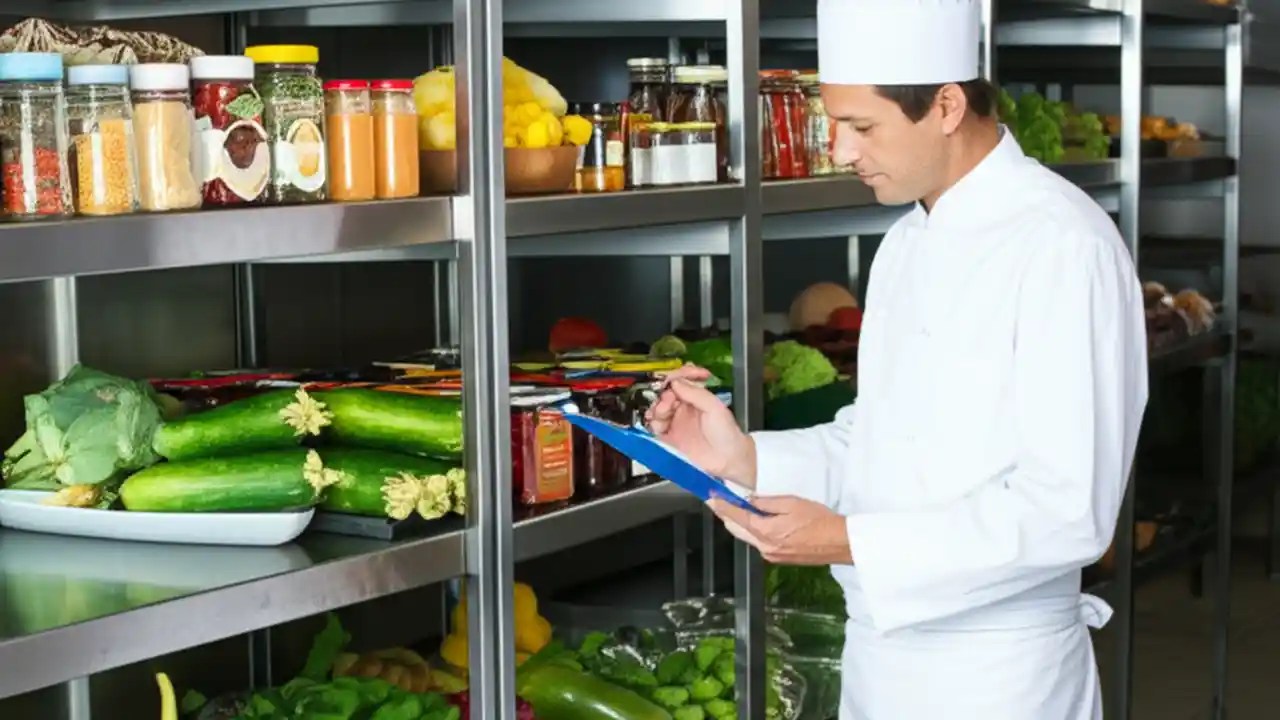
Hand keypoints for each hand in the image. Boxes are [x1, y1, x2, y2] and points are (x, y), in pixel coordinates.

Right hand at [645, 364, 755, 487]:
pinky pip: (654, 428)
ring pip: (657, 409)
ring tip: (663, 413)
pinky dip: (652, 424)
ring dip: (657, 409)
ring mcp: (675, 423)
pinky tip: (658, 425)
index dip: (674, 378)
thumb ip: (695, 393)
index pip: (680, 381)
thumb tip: (675, 381)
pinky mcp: (669, 438)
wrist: (727, 460)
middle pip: (664, 395)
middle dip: (663, 395)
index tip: (672, 380)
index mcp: (695, 397)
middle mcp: (683, 408)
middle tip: (667, 401)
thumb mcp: (714, 407)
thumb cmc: (726, 432)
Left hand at [707, 495, 852, 565]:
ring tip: (735, 507)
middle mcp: (765, 547)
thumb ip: (767, 501)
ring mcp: (771, 555)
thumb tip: (749, 499)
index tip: (711, 497)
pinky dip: (752, 531)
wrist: (840, 542)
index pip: (736, 517)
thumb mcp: (792, 502)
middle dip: (726, 514)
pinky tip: (756, 521)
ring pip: (746, 537)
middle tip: (718, 500)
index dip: (721, 505)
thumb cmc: (820, 520)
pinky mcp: (779, 558)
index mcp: (766, 531)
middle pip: (736, 529)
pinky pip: (758, 542)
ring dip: (739, 523)